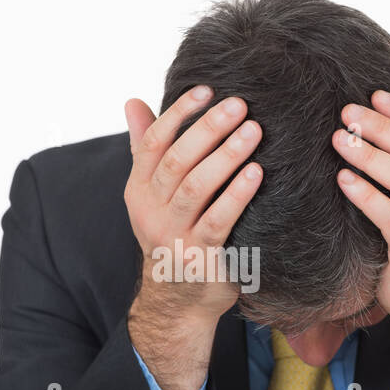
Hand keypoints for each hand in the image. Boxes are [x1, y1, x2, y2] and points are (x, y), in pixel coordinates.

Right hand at [123, 86, 263, 389]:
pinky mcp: (199, 258)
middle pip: (176, 161)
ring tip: (254, 130)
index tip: (206, 89)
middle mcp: (150, 211)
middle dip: (208, 129)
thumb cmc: (174, 235)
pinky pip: (218, 221)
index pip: (153, 143)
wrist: (179, 299)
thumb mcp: (153, 195)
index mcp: (138, 190)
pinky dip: (237, 195)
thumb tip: (133, 102)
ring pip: (196, 188)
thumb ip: (144, 148)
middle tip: (239, 104)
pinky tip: (256, 173)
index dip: (178, 114)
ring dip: (226, 156)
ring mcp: (172, 236)